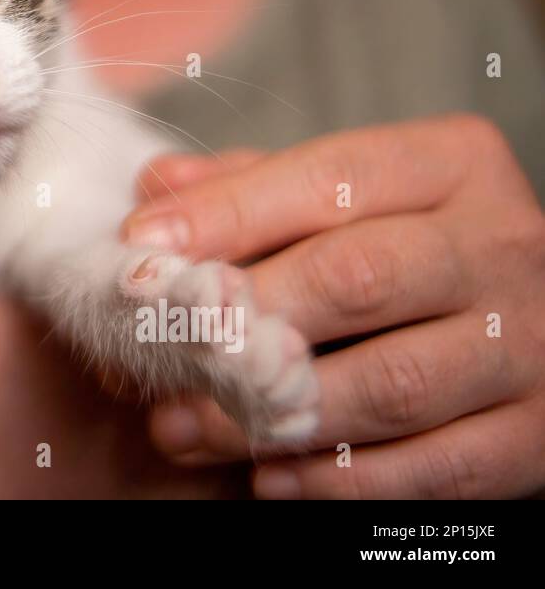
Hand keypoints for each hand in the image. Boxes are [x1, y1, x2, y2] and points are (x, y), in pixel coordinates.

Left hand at [121, 114, 544, 497]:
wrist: (524, 323)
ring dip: (272, 413)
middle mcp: (502, 244)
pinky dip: (341, 479)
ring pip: (392, 383)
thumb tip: (157, 186)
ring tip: (183, 426)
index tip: (139, 251)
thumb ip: (251, 187)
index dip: (226, 215)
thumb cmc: (404, 246)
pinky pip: (434, 468)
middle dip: (240, 321)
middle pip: (358, 278)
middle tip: (153, 350)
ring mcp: (529, 343)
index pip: (328, 179)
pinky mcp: (536, 435)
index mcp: (450, 164)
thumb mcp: (342, 197)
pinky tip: (269, 475)